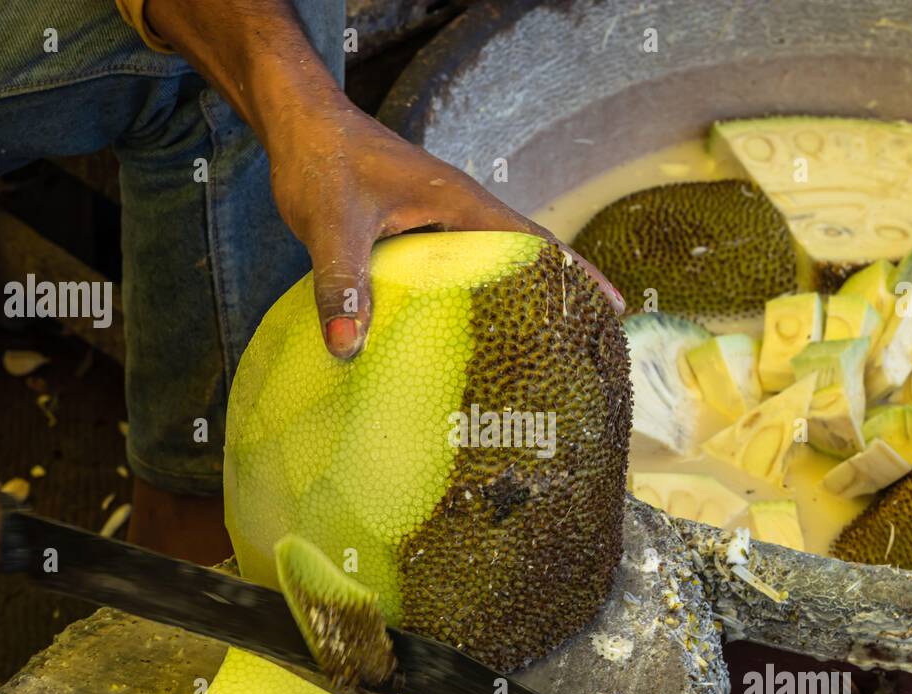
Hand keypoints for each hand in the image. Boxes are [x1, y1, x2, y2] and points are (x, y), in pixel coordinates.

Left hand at [271, 107, 624, 357]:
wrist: (299, 126)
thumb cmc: (323, 160)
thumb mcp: (332, 225)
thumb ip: (343, 283)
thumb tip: (348, 349)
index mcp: (459, 204)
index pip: (532, 241)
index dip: (573, 274)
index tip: (613, 305)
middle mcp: (459, 213)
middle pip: (523, 257)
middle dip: (555, 295)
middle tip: (584, 343)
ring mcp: (438, 222)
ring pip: (489, 266)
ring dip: (514, 299)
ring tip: (537, 348)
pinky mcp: (415, 233)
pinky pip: (455, 270)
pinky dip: (470, 298)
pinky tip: (467, 332)